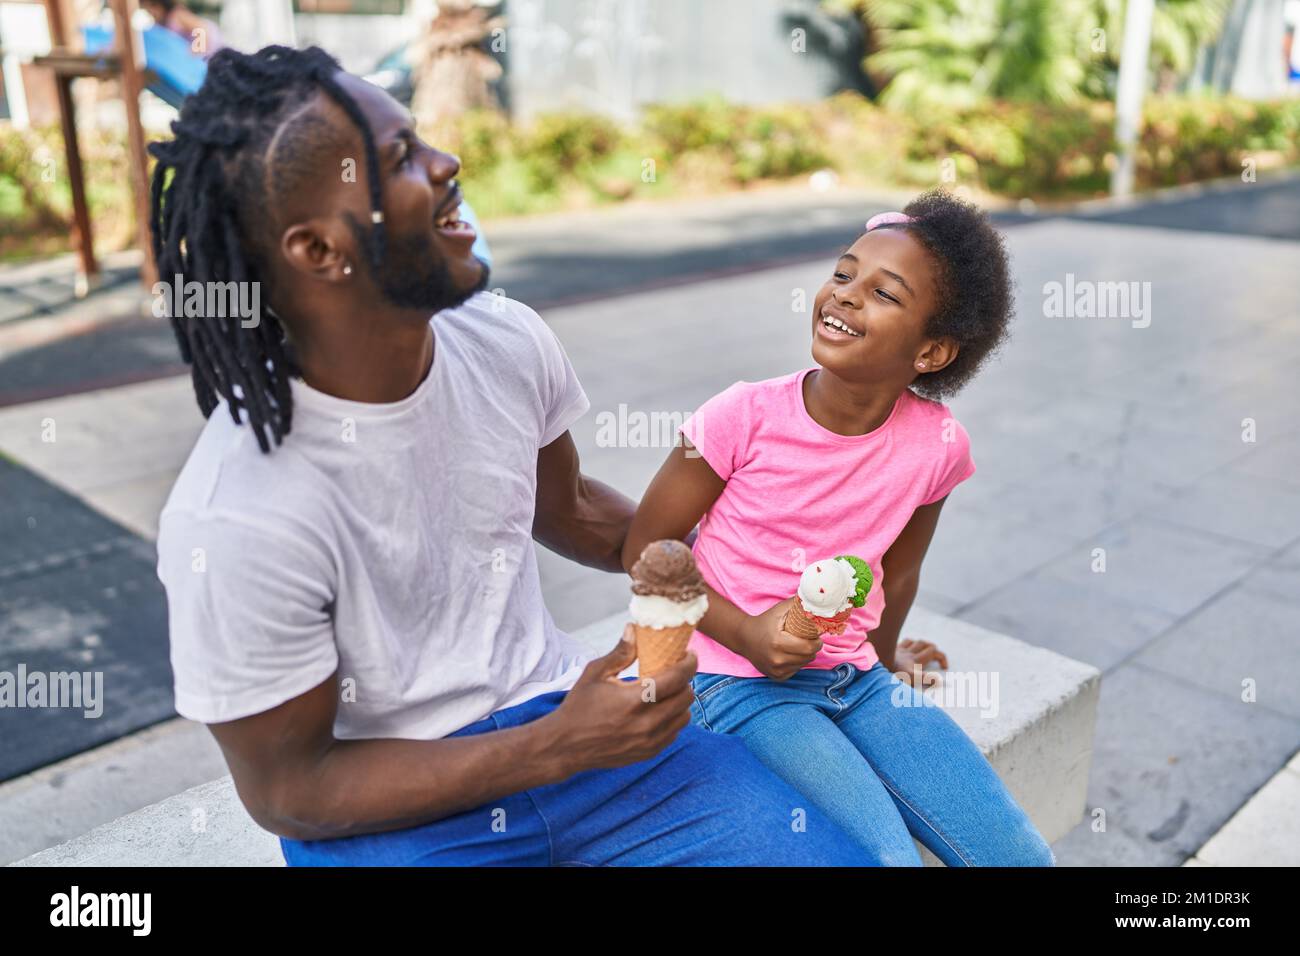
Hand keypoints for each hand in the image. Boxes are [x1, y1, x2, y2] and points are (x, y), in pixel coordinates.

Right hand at [546, 624, 696, 773]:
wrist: (566, 746)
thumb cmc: (579, 706)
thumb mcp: (595, 674)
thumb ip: (620, 652)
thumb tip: (634, 629)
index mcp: (635, 699)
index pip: (677, 678)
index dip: (689, 663)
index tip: (689, 654)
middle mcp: (647, 722)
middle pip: (687, 697)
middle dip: (685, 680)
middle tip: (675, 671)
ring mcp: (650, 741)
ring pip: (684, 716)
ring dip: (680, 701)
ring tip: (667, 692)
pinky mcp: (649, 752)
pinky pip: (675, 733)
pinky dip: (673, 719)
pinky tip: (659, 710)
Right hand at [736, 598, 821, 680]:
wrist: (743, 638)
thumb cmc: (764, 622)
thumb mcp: (779, 610)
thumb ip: (798, 604)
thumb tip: (816, 598)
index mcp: (778, 643)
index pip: (809, 648)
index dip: (816, 642)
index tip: (816, 636)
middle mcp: (776, 659)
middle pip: (808, 657)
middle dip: (812, 648)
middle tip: (808, 640)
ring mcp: (776, 670)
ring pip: (803, 664)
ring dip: (804, 656)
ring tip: (797, 646)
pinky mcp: (776, 677)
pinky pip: (795, 670)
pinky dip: (796, 663)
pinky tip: (789, 654)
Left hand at [892, 638, 947, 689]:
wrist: (874, 668)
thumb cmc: (893, 673)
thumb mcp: (912, 678)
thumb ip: (927, 678)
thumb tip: (940, 680)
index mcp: (915, 660)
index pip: (934, 653)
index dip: (942, 658)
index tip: (944, 668)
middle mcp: (908, 653)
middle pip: (926, 645)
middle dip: (934, 650)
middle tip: (936, 658)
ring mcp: (899, 652)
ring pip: (914, 642)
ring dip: (921, 645)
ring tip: (924, 651)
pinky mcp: (890, 652)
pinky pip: (901, 643)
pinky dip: (907, 644)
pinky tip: (907, 648)